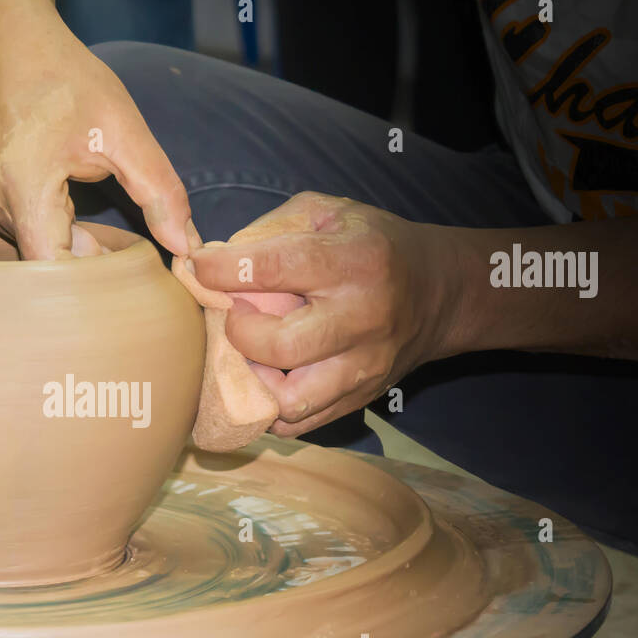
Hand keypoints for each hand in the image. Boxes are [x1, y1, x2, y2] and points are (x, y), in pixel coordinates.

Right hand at [0, 3, 196, 259]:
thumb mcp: (124, 129)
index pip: (56, 272)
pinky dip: (56, 234)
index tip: (133, 277)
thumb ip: (158, 192)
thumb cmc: (64, 78)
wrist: (9, 42)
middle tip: (131, 257)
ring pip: (37, 253)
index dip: (95, 283)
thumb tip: (186, 248)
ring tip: (104, 227)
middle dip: (90, 268)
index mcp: (23, 191)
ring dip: (73, 250)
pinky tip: (77, 212)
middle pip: (47, 267)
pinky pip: (27, 234)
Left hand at [186, 192, 457, 436]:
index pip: (275, 268)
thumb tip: (211, 260)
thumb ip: (269, 230)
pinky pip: (302, 423)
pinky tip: (266, 379)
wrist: (440, 292)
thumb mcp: (329, 214)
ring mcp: (366, 366)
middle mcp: (364, 318)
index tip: (198, 268)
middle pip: (281, 345)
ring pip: (292, 399)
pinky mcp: (362, 398)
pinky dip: (271, 408)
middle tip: (236, 317)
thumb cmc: (372, 246)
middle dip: (241, 332)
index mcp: (355, 261)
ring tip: (253, 355)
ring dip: (256, 380)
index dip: (224, 272)